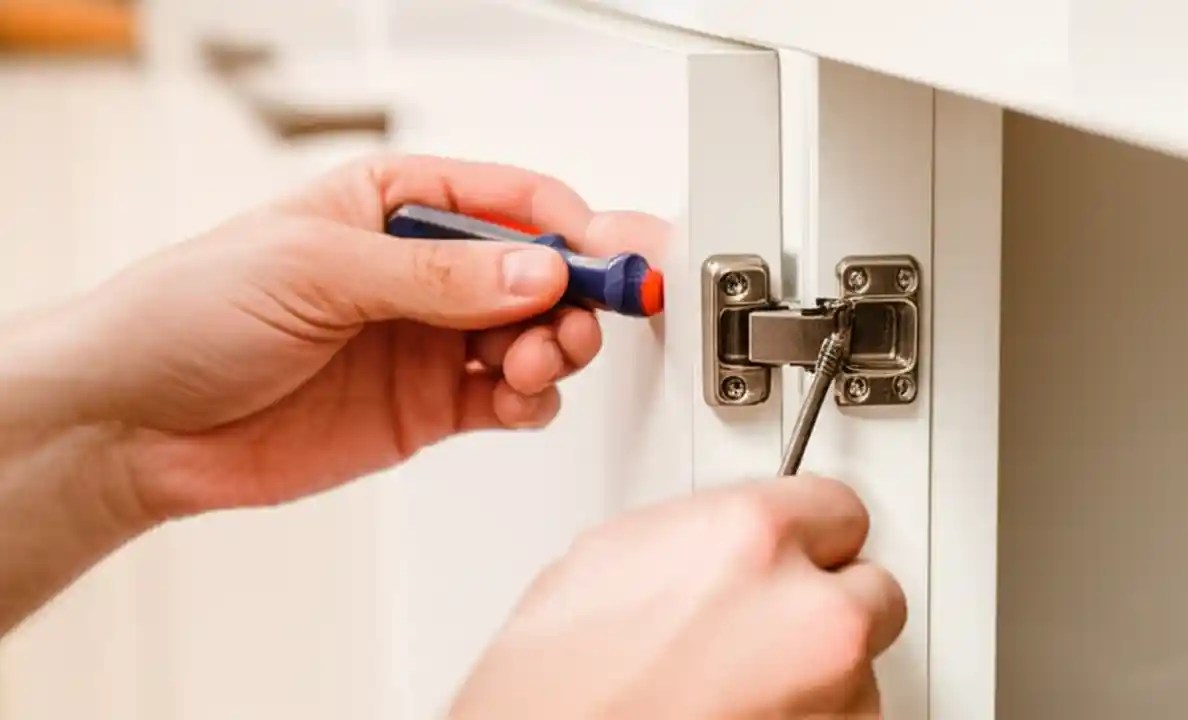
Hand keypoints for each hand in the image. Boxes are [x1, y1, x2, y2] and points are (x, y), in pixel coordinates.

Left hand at [22, 153, 666, 520]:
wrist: (134, 425)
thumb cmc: (189, 312)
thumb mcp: (314, 268)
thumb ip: (435, 275)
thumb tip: (535, 271)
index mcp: (395, 204)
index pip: (510, 200)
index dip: (568, 226)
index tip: (605, 258)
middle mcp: (423, 271)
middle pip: (538, 272)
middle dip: (570, 294)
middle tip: (575, 321)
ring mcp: (430, 341)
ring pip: (534, 336)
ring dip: (554, 348)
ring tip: (529, 363)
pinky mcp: (429, 407)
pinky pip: (510, 399)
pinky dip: (532, 400)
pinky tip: (516, 398)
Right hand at [450, 475, 906, 718]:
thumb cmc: (551, 691)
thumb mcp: (608, 559)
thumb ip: (697, 534)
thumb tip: (724, 541)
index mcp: (750, 536)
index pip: (840, 505)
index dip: (809, 534)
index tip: (802, 548)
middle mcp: (810, 612)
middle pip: (874, 589)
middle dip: (827, 605)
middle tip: (772, 626)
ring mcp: (832, 696)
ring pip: (863, 668)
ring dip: (820, 674)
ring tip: (738, 686)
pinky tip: (745, 716)